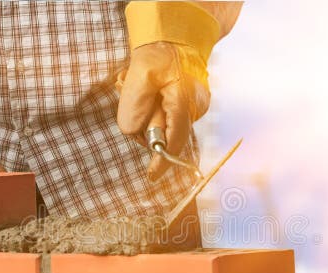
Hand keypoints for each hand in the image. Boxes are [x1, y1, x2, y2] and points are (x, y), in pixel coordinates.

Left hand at [116, 1, 222, 181]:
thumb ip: (133, 107)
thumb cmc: (158, 55)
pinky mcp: (188, 109)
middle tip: (135, 91)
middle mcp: (194, 110)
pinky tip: (150, 92)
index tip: (151, 177)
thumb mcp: (138, 76)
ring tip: (141, 87)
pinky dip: (154, 111)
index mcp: (183, 103)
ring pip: (164, 127)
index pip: (174, 141)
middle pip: (166, 135)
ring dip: (148, 115)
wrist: (177, 39)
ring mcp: (194, 110)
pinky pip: (167, 119)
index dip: (162, 162)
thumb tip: (134, 133)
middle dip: (147, 125)